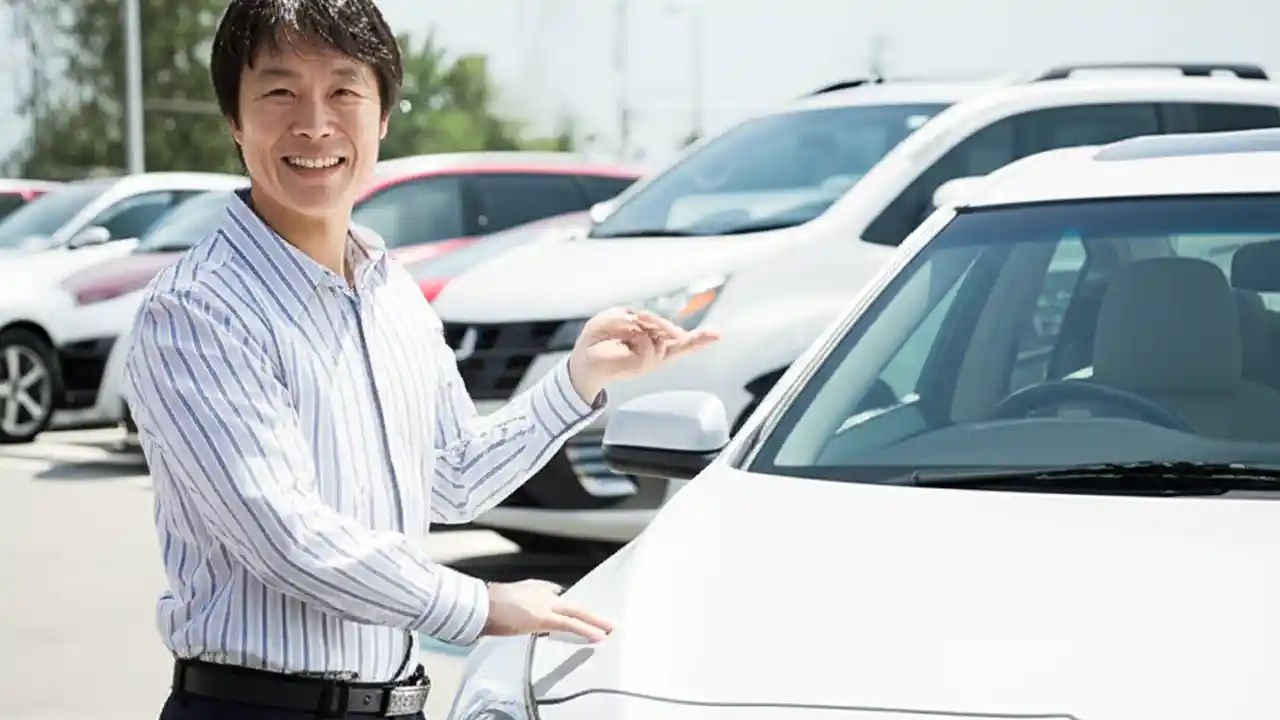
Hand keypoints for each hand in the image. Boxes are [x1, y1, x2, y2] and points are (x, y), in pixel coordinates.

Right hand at [481, 579, 613, 641]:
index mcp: (530, 588)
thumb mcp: (499, 606)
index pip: (555, 595)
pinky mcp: (546, 617)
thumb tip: (504, 621)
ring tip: (610, 629)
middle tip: (605, 620)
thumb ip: (509, 612)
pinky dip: (587, 630)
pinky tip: (599, 636)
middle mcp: (541, 592)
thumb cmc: (483, 607)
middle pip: (572, 603)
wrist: (479, 604)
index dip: (566, 605)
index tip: (575, 611)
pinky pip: (572, 624)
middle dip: (589, 612)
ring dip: (595, 621)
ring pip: (577, 612)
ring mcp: (545, 604)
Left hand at [568, 307, 719, 399]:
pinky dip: (635, 334)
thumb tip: (654, 325)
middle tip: (654, 322)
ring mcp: (652, 360)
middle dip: (667, 325)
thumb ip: (641, 317)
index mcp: (654, 340)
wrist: (583, 358)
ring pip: (663, 335)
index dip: (700, 339)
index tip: (718, 336)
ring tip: (626, 332)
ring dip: (645, 325)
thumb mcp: (620, 316)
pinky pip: (648, 342)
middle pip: (680, 340)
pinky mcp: (644, 366)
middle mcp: (657, 352)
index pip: (681, 340)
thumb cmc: (600, 337)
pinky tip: (625, 340)